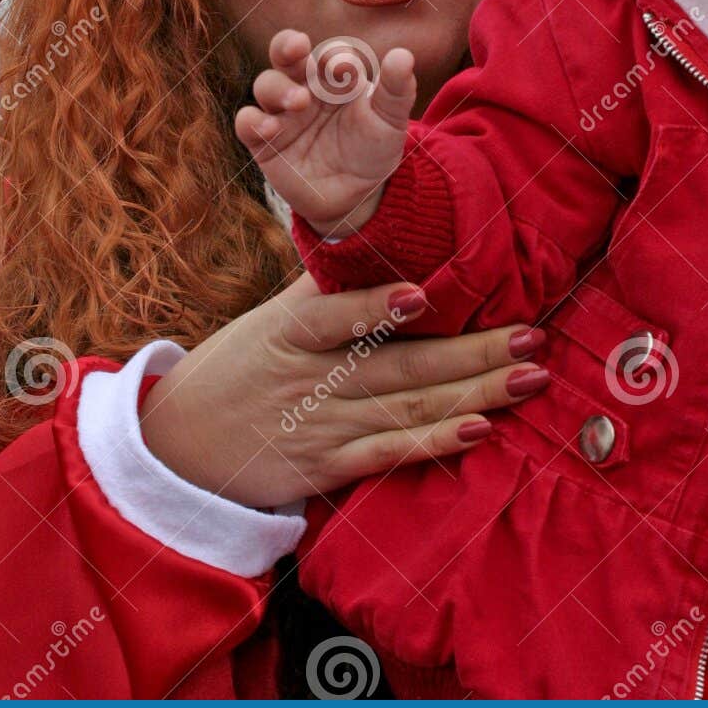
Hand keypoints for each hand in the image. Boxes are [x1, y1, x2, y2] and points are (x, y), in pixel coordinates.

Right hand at [138, 275, 549, 508]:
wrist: (177, 446)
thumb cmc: (235, 366)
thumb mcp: (268, 319)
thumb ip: (325, 287)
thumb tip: (375, 238)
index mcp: (292, 333)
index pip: (335, 317)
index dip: (377, 307)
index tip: (425, 293)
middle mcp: (312, 381)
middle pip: (401, 365)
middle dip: (472, 351)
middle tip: (530, 336)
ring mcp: (322, 428)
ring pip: (408, 408)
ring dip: (474, 393)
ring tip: (528, 377)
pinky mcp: (327, 469)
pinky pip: (388, 455)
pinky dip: (433, 444)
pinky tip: (478, 431)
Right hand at [234, 29, 416, 229]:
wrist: (356, 195)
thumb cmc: (372, 149)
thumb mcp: (390, 120)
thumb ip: (396, 89)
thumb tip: (403, 55)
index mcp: (335, 77)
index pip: (329, 53)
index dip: (334, 55)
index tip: (346, 68)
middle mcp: (305, 87)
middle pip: (286, 55)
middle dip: (287, 45)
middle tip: (298, 46)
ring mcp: (283, 113)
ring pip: (265, 84)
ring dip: (278, 87)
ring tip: (299, 101)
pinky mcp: (264, 142)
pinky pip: (247, 123)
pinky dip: (253, 121)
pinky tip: (271, 128)